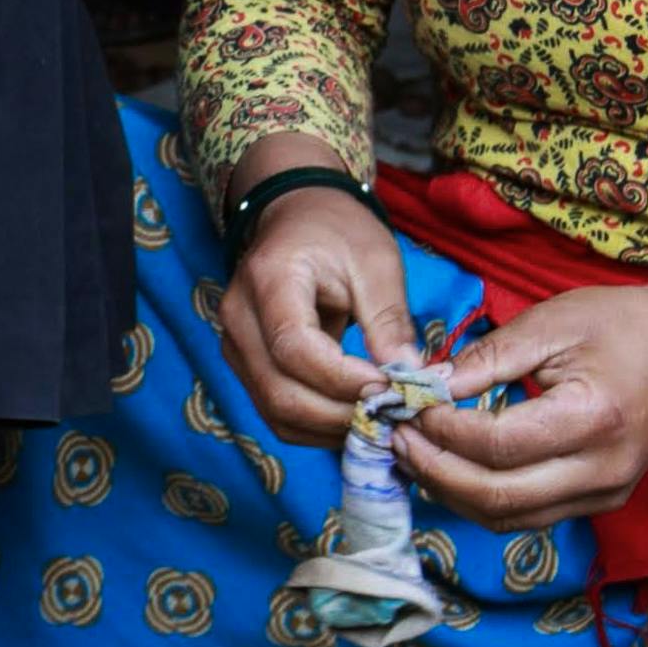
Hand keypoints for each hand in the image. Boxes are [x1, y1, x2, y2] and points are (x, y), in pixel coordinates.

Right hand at [220, 188, 419, 445]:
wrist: (299, 218)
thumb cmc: (338, 232)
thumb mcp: (376, 262)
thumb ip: (389, 320)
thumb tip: (411, 377)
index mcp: (268, 279)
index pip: (294, 347)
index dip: (342, 378)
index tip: (391, 387)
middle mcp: (239, 318)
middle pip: (279, 392)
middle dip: (341, 414)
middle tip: (394, 416)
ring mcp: (236, 346)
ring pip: (276, 412)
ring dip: (330, 428)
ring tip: (380, 421)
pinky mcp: (247, 367)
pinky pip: (277, 414)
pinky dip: (317, 428)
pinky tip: (356, 419)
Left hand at [388, 282, 647, 533]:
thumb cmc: (623, 325)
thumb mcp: (552, 322)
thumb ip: (488, 358)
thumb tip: (426, 386)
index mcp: (593, 418)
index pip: (498, 444)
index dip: (444, 431)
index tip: (408, 406)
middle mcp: (602, 470)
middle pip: (498, 497)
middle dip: (435, 472)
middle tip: (397, 440)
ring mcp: (605, 494)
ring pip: (508, 519)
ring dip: (452, 492)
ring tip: (414, 455)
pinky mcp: (600, 502)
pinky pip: (528, 517)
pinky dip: (482, 498)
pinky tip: (452, 467)